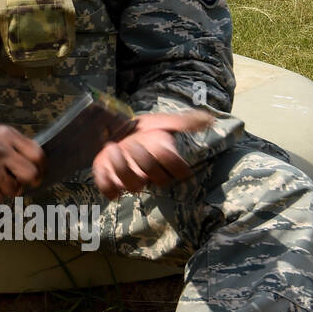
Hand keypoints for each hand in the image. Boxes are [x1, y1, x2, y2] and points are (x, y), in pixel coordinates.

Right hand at [0, 121, 45, 204]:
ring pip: (13, 190)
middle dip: (29, 182)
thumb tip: (35, 163)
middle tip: (23, 182)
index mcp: (6, 134)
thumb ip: (14, 144)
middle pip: (31, 174)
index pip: (37, 155)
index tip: (38, 172)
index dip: (41, 167)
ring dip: (8, 191)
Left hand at [91, 110, 214, 198]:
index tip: (162, 144)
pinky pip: (110, 192)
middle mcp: (151, 174)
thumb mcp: (163, 121)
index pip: (178, 171)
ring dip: (123, 169)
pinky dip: (105, 183)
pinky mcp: (112, 181)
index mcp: (165, 160)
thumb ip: (185, 122)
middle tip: (132, 143)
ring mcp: (132, 179)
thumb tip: (209, 119)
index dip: (172, 162)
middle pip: (157, 180)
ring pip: (134, 187)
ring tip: (113, 148)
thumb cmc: (144, 129)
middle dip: (145, 162)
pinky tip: (102, 166)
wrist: (117, 130)